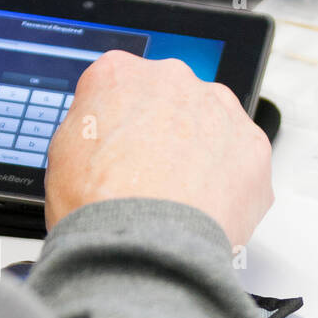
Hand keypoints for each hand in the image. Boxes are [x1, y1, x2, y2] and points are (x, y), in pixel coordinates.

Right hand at [45, 51, 273, 247]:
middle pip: (174, 102)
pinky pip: (244, 160)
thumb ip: (90, 129)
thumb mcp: (63, 155)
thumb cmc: (100, 206)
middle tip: (157, 179)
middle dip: (169, 136)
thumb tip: (104, 136)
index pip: (124, 88)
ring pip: (215, 126)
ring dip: (205, 155)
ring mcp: (219, 108)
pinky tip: (210, 208)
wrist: (146, 244)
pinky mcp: (254, 145)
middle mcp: (172, 79)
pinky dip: (233, 183)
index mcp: (118, 73)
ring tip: (186, 199)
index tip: (125, 151)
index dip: (124, 127)